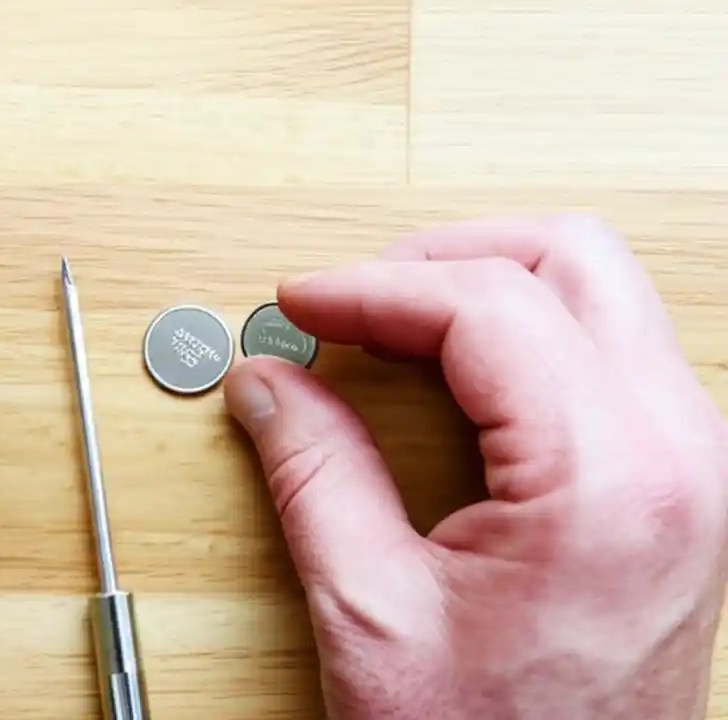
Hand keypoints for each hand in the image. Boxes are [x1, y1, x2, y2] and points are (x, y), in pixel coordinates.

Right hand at [224, 214, 727, 718]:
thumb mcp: (374, 616)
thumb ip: (313, 476)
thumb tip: (268, 386)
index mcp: (610, 480)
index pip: (489, 305)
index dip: (374, 287)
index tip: (304, 302)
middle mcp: (678, 457)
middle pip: (570, 259)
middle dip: (443, 258)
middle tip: (353, 299)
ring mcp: (690, 468)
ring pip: (597, 293)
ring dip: (483, 288)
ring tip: (387, 328)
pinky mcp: (674, 486)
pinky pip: (605, 352)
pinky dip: (517, 336)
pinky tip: (446, 372)